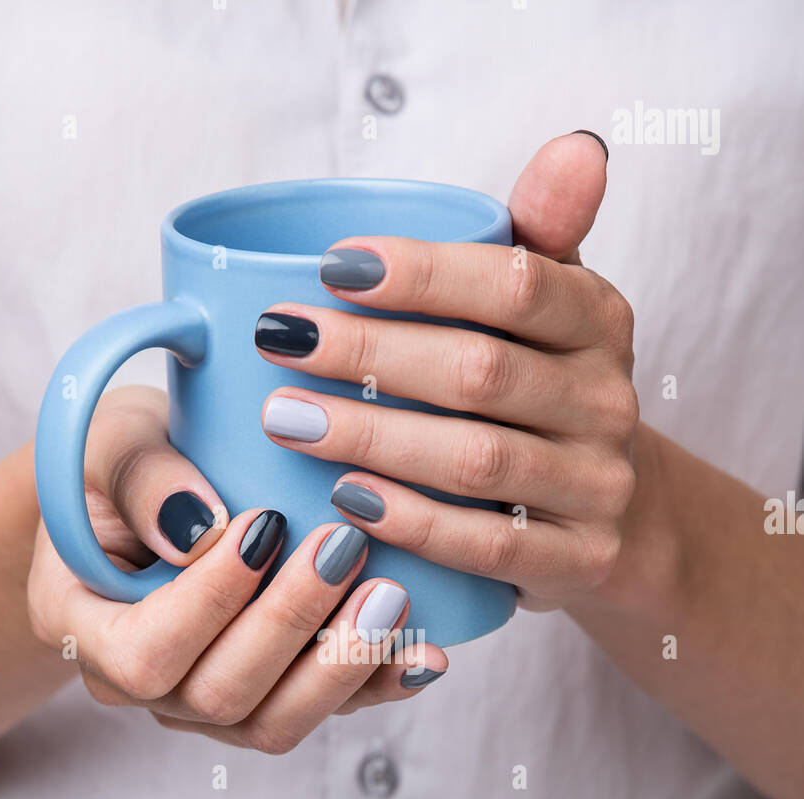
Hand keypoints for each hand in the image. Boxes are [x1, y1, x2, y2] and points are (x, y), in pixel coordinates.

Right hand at [27, 386, 447, 753]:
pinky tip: (427, 654)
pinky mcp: (266, 699)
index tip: (264, 523)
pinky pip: (322, 713)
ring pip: (274, 723)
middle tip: (347, 548)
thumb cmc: (129, 462)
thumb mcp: (115, 442)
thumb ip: (142, 479)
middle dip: (292, 626)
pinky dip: (378, 685)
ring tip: (394, 596)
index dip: (210, 601)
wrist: (155, 493)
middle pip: (219, 695)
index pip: (145, 652)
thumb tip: (203, 531)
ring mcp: (203, 703)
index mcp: (81, 626)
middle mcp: (138, 685)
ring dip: (342, 663)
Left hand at [256, 132, 637, 612]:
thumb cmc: (541, 391)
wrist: (606, 512)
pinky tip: (344, 498)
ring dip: (371, 436)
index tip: (331, 268)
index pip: (516, 284)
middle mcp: (609, 402)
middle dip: (369, 354)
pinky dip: (411, 521)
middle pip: (480, 372)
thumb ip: (542, 232)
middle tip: (279, 340)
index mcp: (599, 321)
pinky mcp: (578, 562)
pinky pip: (485, 545)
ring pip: (475, 460)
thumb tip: (575, 147)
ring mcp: (598, 488)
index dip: (423, 273)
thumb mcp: (550, 307)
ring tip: (285, 417)